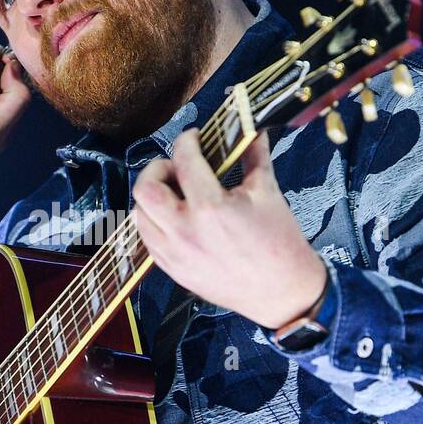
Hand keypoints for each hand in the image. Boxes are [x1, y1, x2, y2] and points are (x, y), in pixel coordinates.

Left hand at [131, 128, 328, 329]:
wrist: (283, 292)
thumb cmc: (279, 245)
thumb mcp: (268, 193)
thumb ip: (254, 156)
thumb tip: (253, 130)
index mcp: (211, 208)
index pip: (183, 160)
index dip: (187, 141)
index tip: (194, 138)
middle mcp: (186, 231)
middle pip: (145, 188)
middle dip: (157, 169)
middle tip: (176, 168)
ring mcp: (176, 254)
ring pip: (139, 215)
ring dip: (152, 198)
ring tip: (174, 194)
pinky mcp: (174, 270)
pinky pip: (148, 240)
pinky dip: (155, 224)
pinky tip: (174, 218)